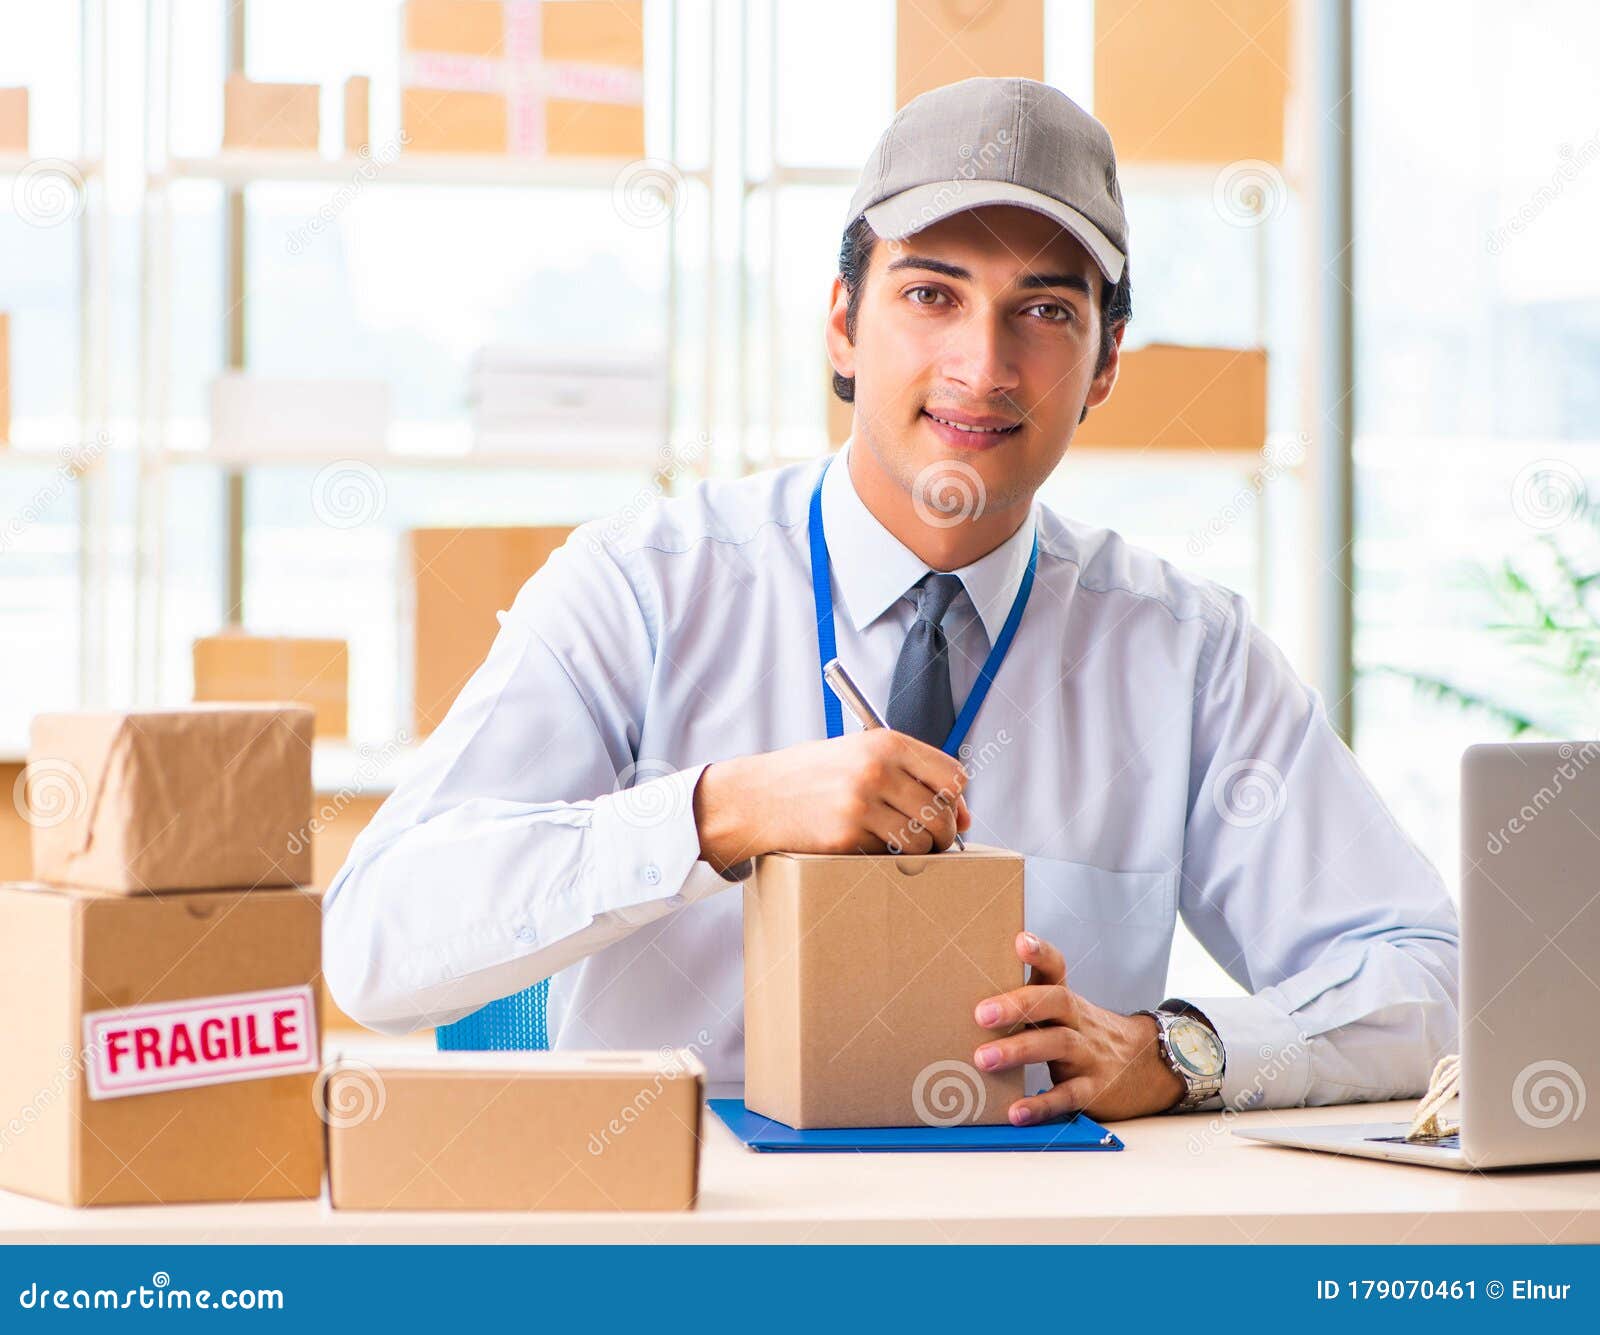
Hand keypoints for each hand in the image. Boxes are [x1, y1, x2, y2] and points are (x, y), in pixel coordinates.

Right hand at [692, 731, 970, 869]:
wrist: (757, 796)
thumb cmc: (813, 776)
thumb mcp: (860, 756)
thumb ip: (911, 775)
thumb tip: (965, 818)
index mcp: (886, 742)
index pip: (953, 776)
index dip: (956, 800)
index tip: (947, 811)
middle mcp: (877, 769)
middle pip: (942, 813)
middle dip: (942, 832)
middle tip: (931, 839)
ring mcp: (861, 804)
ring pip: (921, 841)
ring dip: (918, 850)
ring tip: (899, 844)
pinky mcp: (846, 836)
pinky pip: (890, 856)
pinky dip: (886, 857)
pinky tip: (867, 845)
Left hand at [972, 931, 1184, 1123]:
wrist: (1150, 1066)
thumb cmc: (1087, 1036)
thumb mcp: (1065, 1016)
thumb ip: (1028, 1008)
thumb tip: (962, 1002)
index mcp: (1066, 1001)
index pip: (1056, 968)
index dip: (1041, 953)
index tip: (1020, 940)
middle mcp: (1079, 1021)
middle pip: (1055, 1002)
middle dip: (1017, 1005)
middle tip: (980, 1014)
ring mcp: (1089, 1054)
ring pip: (1058, 1044)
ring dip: (1019, 1051)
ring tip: (983, 1059)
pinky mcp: (1095, 1089)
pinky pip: (1068, 1095)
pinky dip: (1042, 1104)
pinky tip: (1016, 1112)